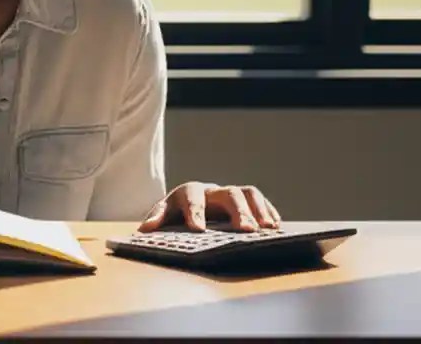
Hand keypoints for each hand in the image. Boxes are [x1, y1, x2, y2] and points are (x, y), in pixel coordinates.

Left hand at [137, 182, 281, 232]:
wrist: (189, 206)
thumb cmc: (176, 214)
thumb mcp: (164, 215)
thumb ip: (157, 219)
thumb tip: (145, 229)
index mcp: (188, 192)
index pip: (192, 198)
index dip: (195, 212)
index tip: (198, 229)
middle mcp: (212, 190)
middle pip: (228, 194)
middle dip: (238, 211)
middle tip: (247, 230)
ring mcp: (230, 194)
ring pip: (247, 193)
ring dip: (259, 209)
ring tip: (268, 228)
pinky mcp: (245, 201)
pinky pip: (259, 201)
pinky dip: (269, 212)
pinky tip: (276, 227)